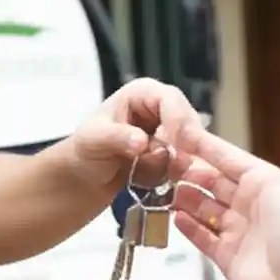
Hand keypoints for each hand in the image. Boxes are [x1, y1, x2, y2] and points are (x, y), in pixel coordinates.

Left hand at [67, 77, 201, 187]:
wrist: (85, 176)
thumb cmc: (85, 150)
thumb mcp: (93, 140)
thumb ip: (116, 137)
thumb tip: (141, 142)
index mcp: (143, 93)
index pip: (169, 100)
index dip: (178, 120)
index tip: (179, 144)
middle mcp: (163, 110)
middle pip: (190, 124)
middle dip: (189, 147)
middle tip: (183, 168)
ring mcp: (173, 135)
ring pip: (193, 148)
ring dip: (186, 165)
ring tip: (176, 179)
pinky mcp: (176, 158)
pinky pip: (189, 166)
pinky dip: (184, 177)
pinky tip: (175, 186)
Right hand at [171, 111, 279, 279]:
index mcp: (264, 184)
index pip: (226, 158)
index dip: (202, 146)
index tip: (176, 132)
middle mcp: (249, 205)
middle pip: (211, 182)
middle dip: (187, 172)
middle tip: (160, 162)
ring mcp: (237, 231)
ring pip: (202, 208)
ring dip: (183, 198)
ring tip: (160, 188)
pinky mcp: (226, 256)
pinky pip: (201, 237)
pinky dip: (186, 227)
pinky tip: (172, 215)